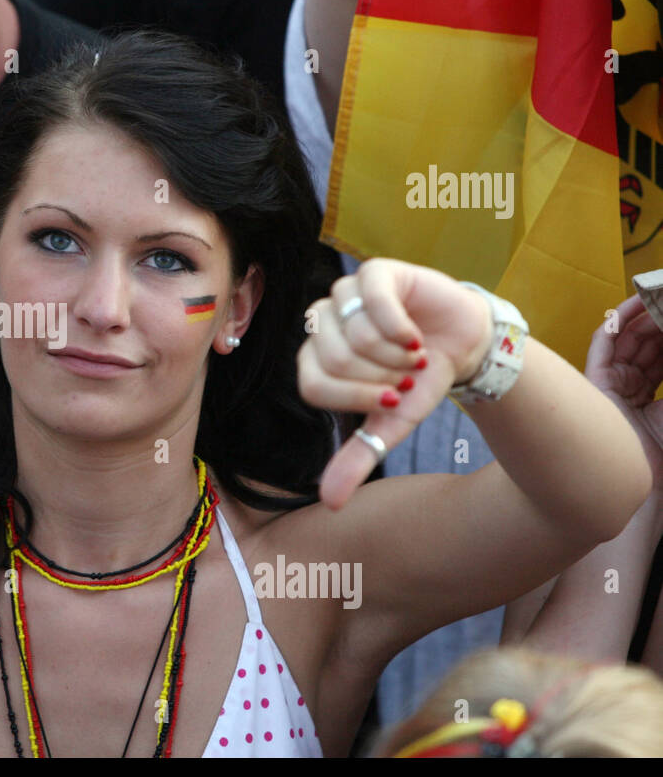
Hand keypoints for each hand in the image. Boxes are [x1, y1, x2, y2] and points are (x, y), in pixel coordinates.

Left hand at [297, 258, 493, 508]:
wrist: (464, 345)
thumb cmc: (419, 382)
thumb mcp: (391, 424)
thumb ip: (358, 457)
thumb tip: (330, 503)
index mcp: (315, 359)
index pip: (312, 385)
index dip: (355, 398)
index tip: (393, 398)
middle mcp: (321, 323)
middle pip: (334, 359)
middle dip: (381, 375)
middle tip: (407, 373)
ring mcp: (345, 294)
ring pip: (354, 333)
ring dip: (394, 354)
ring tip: (413, 354)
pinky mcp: (375, 273)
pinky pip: (372, 299)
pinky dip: (399, 327)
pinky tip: (415, 335)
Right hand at [584, 294, 662, 492]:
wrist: (644, 477)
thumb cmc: (662, 445)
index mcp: (648, 394)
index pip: (660, 353)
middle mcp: (629, 386)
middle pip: (645, 343)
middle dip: (659, 321)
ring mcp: (611, 382)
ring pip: (627, 338)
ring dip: (644, 316)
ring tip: (658, 296)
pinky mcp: (596, 379)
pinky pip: (604, 342)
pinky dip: (617, 321)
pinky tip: (635, 305)